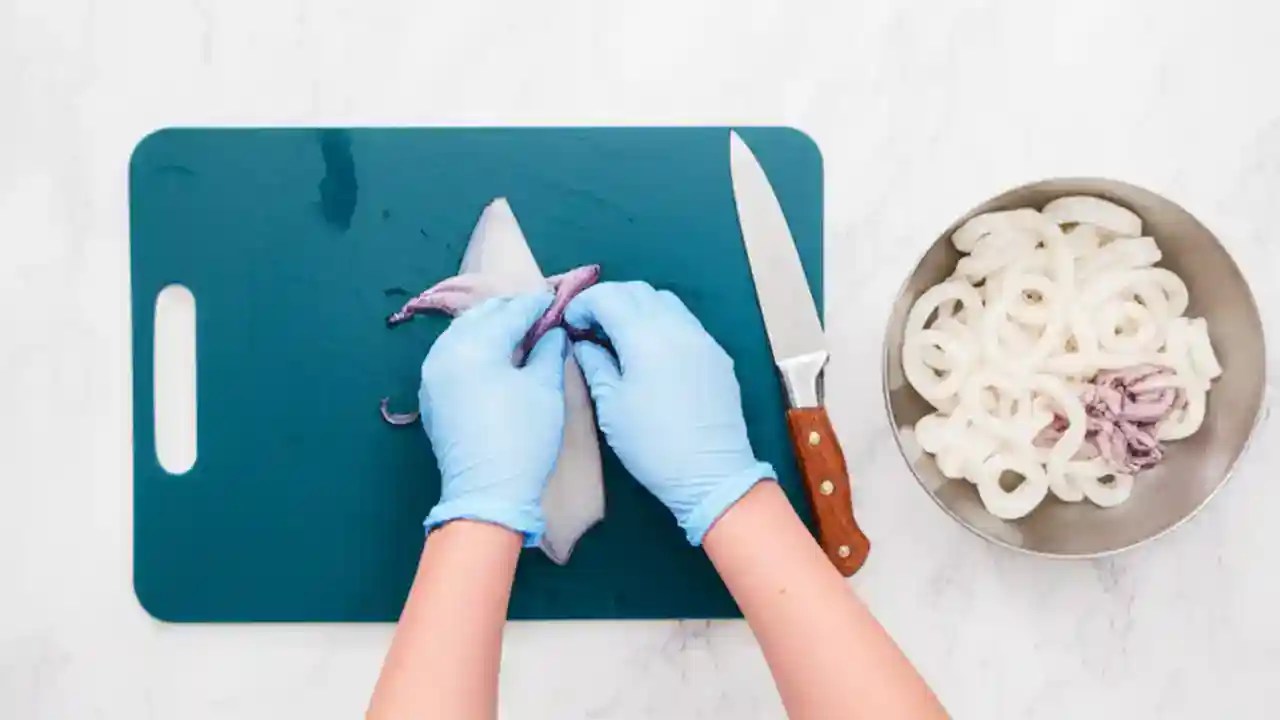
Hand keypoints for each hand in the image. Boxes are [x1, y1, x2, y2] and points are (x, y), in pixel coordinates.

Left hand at [419, 293, 566, 544]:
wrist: (488, 494)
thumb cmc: (522, 438)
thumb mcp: (545, 388)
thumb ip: (549, 350)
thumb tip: (553, 331)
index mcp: (473, 345)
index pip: (510, 312)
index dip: (536, 304)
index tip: (555, 298)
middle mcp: (444, 352)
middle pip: (480, 317)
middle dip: (509, 312)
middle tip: (538, 314)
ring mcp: (432, 376)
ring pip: (461, 335)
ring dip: (488, 328)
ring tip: (517, 333)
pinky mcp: (431, 397)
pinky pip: (452, 357)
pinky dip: (473, 349)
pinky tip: (494, 358)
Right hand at [564, 282, 772, 544]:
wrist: (711, 474)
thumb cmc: (652, 445)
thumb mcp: (611, 406)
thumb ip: (594, 364)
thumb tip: (583, 342)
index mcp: (646, 337)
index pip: (609, 296)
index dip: (583, 304)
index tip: (570, 323)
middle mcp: (677, 327)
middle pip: (638, 291)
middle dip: (609, 300)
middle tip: (590, 326)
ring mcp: (702, 338)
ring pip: (665, 301)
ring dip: (637, 308)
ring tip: (620, 335)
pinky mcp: (717, 354)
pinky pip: (684, 322)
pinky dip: (661, 322)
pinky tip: (650, 350)